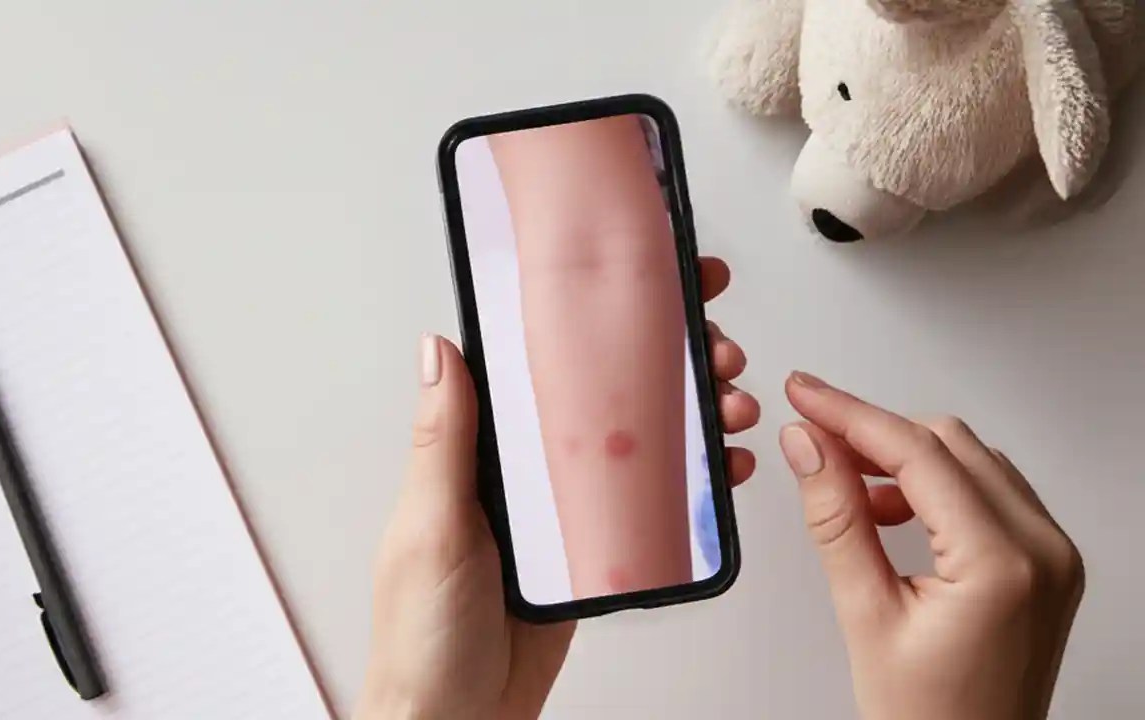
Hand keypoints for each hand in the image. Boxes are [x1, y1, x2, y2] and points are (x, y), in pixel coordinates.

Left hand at [358, 257, 756, 718]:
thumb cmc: (425, 633)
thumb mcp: (430, 526)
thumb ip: (444, 440)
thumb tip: (440, 347)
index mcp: (480, 449)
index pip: (540, 362)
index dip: (588, 317)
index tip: (637, 277)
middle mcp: (527, 468)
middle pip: (604, 391)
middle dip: (664, 354)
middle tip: (712, 337)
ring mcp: (567, 507)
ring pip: (639, 440)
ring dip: (692, 410)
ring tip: (731, 397)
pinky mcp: (597, 549)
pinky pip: (652, 502)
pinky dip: (696, 479)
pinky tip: (726, 463)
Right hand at [779, 372, 1083, 719]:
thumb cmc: (926, 719)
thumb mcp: (864, 613)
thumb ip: (835, 517)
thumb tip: (809, 446)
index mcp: (1002, 565)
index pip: (918, 453)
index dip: (850, 413)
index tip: (805, 392)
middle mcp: (1043, 551)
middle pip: (949, 443)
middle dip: (875, 432)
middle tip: (812, 436)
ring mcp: (1052, 556)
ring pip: (971, 459)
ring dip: (904, 457)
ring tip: (845, 481)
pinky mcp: (1046, 563)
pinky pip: (990, 491)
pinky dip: (936, 484)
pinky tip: (890, 507)